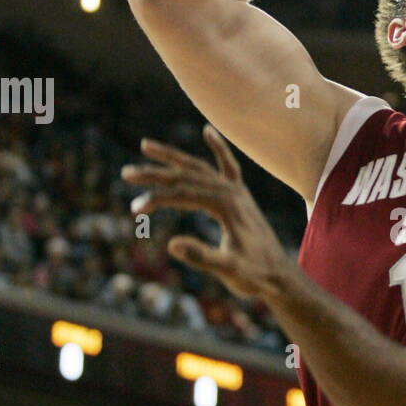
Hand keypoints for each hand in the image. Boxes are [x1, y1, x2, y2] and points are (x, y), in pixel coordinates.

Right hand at [121, 128, 291, 299]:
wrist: (280, 275)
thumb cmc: (254, 274)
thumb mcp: (228, 270)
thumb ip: (202, 256)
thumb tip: (171, 244)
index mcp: (226, 205)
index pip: (183, 195)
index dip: (157, 200)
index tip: (135, 209)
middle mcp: (231, 191)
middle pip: (186, 176)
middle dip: (155, 174)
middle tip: (126, 173)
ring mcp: (236, 191)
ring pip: (199, 167)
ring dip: (172, 158)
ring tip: (145, 146)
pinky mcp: (241, 195)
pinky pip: (228, 165)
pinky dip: (218, 148)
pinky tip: (207, 131)